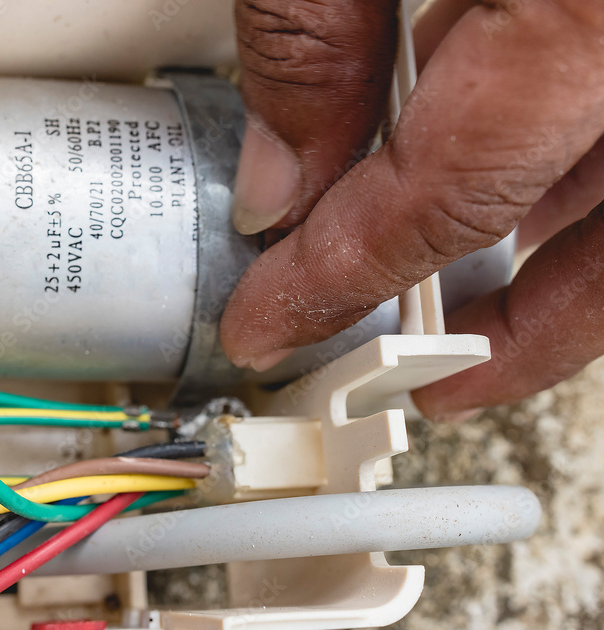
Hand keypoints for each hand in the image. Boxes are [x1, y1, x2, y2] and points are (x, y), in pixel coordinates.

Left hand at [222, 0, 603, 418]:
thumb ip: (316, 34)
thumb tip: (279, 167)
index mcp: (587, 12)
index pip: (453, 196)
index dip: (345, 276)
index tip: (273, 322)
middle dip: (520, 328)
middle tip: (434, 377)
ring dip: (553, 239)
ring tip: (466, 273)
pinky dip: (574, 150)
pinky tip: (523, 150)